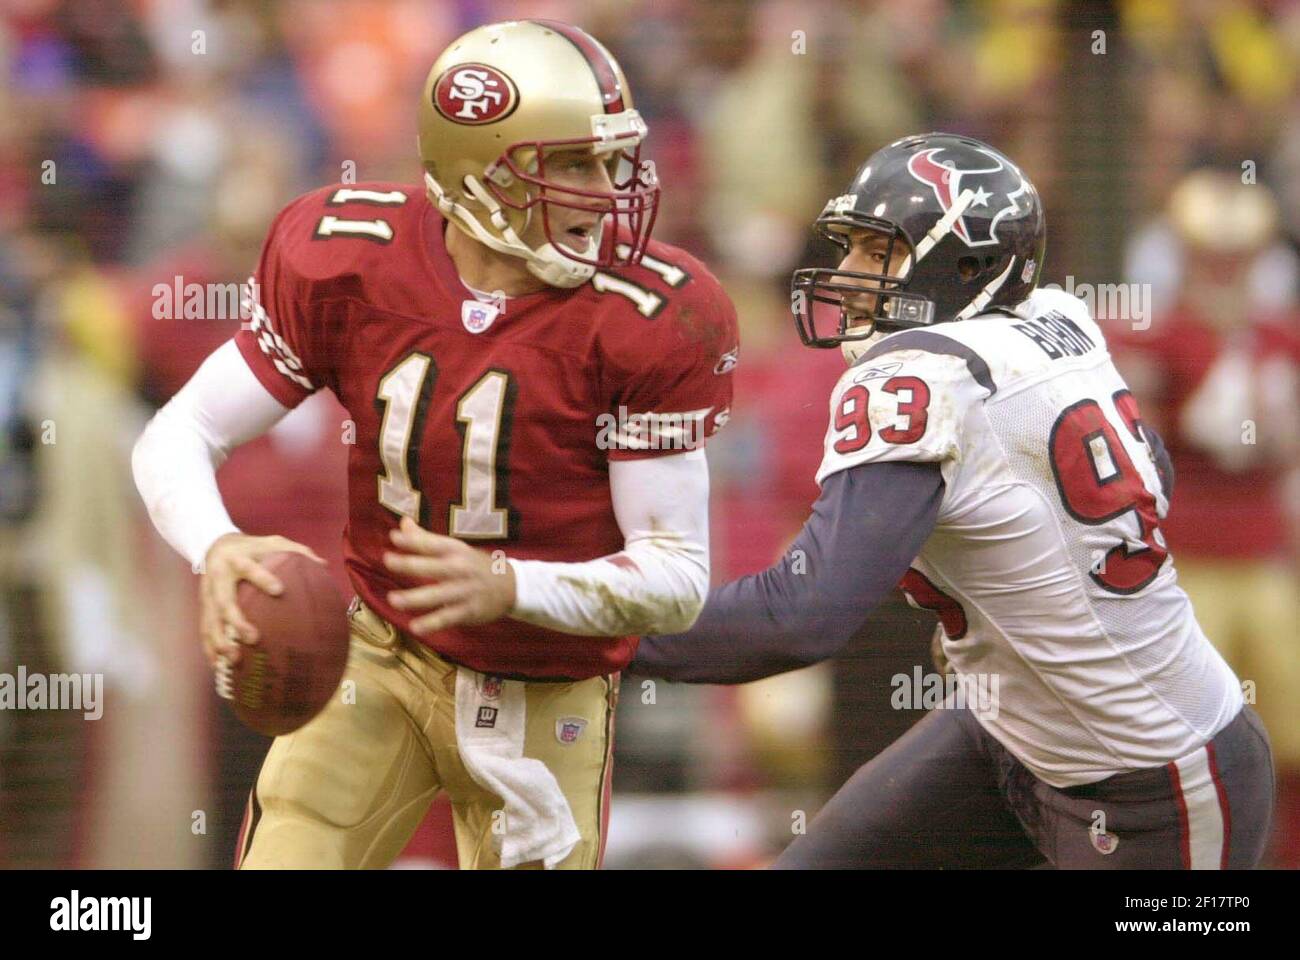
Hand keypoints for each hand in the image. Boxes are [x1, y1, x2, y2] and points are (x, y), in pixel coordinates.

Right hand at [200, 533, 324, 666]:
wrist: (215, 546)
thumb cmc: (252, 548)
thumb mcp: (272, 543)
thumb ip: (296, 552)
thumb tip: (323, 565)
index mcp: (237, 560)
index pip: (249, 568)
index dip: (262, 578)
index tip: (279, 590)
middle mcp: (219, 579)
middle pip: (224, 602)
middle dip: (237, 621)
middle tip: (253, 638)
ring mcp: (208, 595)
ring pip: (211, 620)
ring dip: (220, 641)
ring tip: (234, 659)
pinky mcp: (203, 608)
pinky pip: (204, 629)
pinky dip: (210, 648)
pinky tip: (219, 665)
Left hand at [383, 516, 515, 634]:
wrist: (512, 586)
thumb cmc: (475, 565)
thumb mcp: (456, 548)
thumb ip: (426, 539)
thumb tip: (403, 523)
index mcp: (455, 551)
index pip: (432, 544)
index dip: (413, 540)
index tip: (393, 538)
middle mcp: (459, 569)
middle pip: (432, 567)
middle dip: (409, 564)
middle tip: (388, 561)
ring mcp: (463, 591)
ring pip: (436, 595)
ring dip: (414, 598)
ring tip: (393, 600)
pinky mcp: (467, 611)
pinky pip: (447, 618)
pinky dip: (431, 624)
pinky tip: (415, 627)